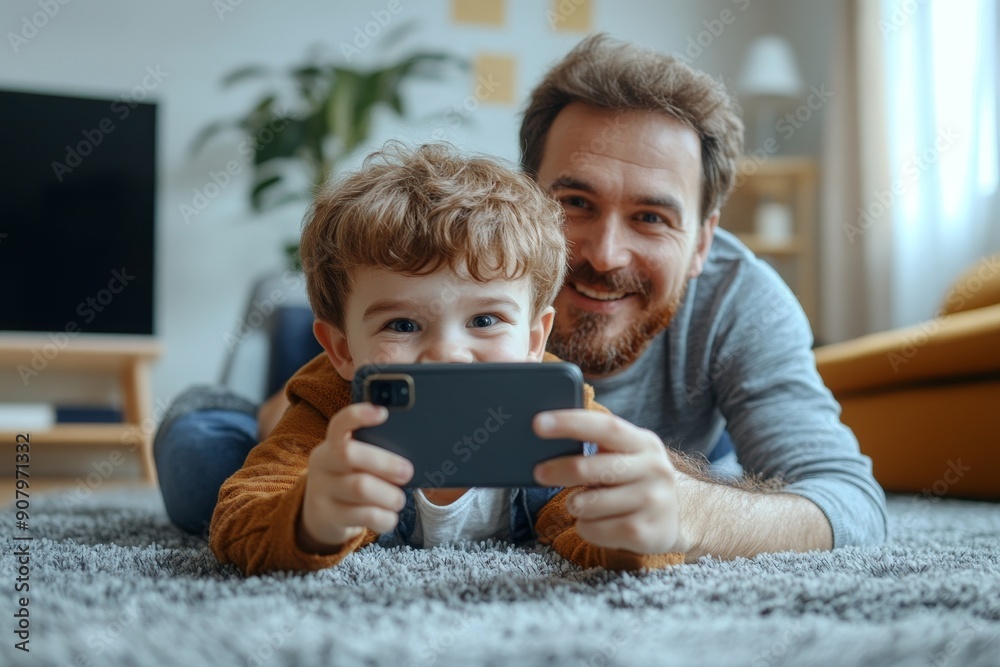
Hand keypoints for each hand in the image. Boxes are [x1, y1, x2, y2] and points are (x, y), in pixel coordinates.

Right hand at [298, 403, 413, 553]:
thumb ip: (373, 454)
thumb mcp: (354, 464)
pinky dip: (385, 517)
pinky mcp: (327, 517)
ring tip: (398, 499)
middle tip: (407, 472)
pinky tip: (390, 516)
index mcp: (330, 445)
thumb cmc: (349, 481)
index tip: (382, 413)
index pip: (338, 424)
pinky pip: (364, 516)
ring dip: (389, 494)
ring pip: (360, 487)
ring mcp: (321, 491)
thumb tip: (411, 455)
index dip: (358, 415)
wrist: (320, 518)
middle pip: (349, 455)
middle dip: (385, 463)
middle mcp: (322, 464)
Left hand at [532, 410, 688, 554]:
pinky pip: (596, 530)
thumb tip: (550, 434)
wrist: (683, 516)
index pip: (606, 427)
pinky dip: (586, 527)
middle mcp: (653, 469)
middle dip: (560, 470)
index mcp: (644, 443)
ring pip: (590, 504)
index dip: (571, 423)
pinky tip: (596, 523)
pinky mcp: (647, 533)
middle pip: (593, 468)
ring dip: (575, 505)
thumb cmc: (638, 479)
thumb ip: (600, 444)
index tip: (539, 422)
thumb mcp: (629, 454)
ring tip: (581, 503)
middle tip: (539, 472)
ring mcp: (653, 502)